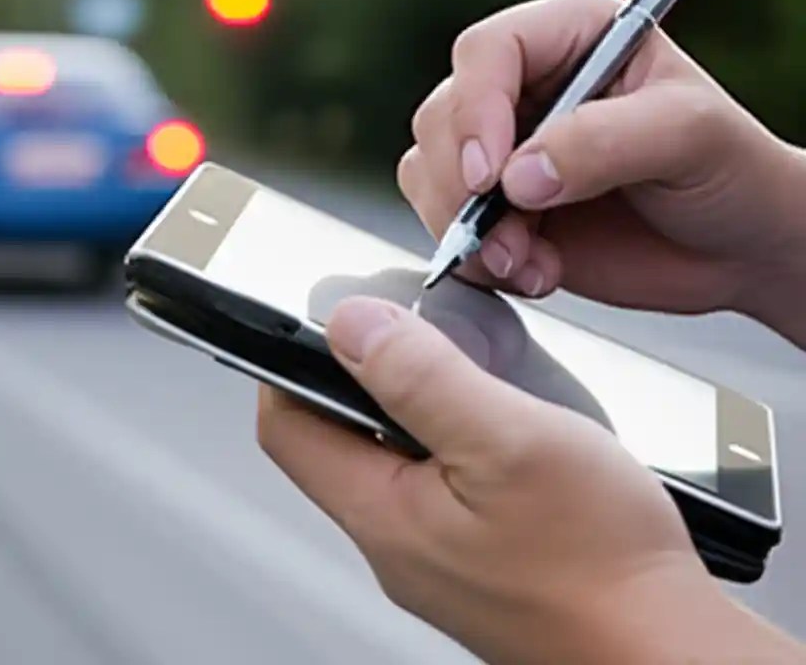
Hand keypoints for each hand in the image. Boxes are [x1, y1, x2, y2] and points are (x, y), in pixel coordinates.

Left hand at [257, 297, 802, 663]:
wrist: (667, 651)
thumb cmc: (602, 566)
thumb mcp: (509, 440)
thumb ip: (421, 378)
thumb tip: (352, 324)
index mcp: (380, 514)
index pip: (285, 427)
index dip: (292, 361)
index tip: (329, 321)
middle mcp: (395, 544)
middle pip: (335, 442)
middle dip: (363, 380)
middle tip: (411, 339)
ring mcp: (434, 559)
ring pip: (393, 463)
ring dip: (418, 411)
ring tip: (470, 382)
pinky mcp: (476, 564)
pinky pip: (440, 491)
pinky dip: (459, 448)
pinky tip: (509, 436)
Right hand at [400, 0, 805, 344]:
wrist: (737, 250)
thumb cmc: (730, 171)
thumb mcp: (688, 135)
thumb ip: (603, 143)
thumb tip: (519, 176)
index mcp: (570, 39)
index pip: (487, 53)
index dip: (476, 111)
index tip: (492, 173)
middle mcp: (525, 90)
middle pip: (442, 119)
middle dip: (465, 187)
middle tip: (511, 228)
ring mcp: (506, 154)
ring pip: (429, 177)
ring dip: (470, 231)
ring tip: (532, 259)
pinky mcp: (497, 211)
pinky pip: (446, 229)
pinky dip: (480, 262)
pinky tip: (537, 270)